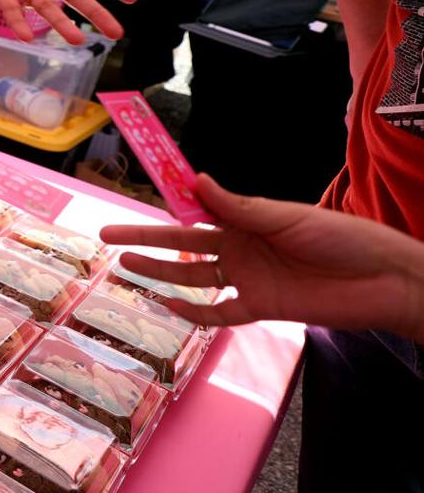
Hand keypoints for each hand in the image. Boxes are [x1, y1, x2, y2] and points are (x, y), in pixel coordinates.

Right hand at [99, 174, 423, 339]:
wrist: (383, 281)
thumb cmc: (341, 238)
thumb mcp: (287, 217)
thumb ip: (238, 207)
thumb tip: (195, 180)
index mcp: (247, 218)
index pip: (196, 209)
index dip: (166, 202)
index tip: (135, 192)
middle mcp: (242, 247)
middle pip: (184, 242)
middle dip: (146, 237)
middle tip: (108, 233)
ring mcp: (249, 278)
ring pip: (193, 276)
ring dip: (160, 271)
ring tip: (125, 263)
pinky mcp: (262, 308)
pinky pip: (219, 312)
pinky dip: (194, 313)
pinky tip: (168, 307)